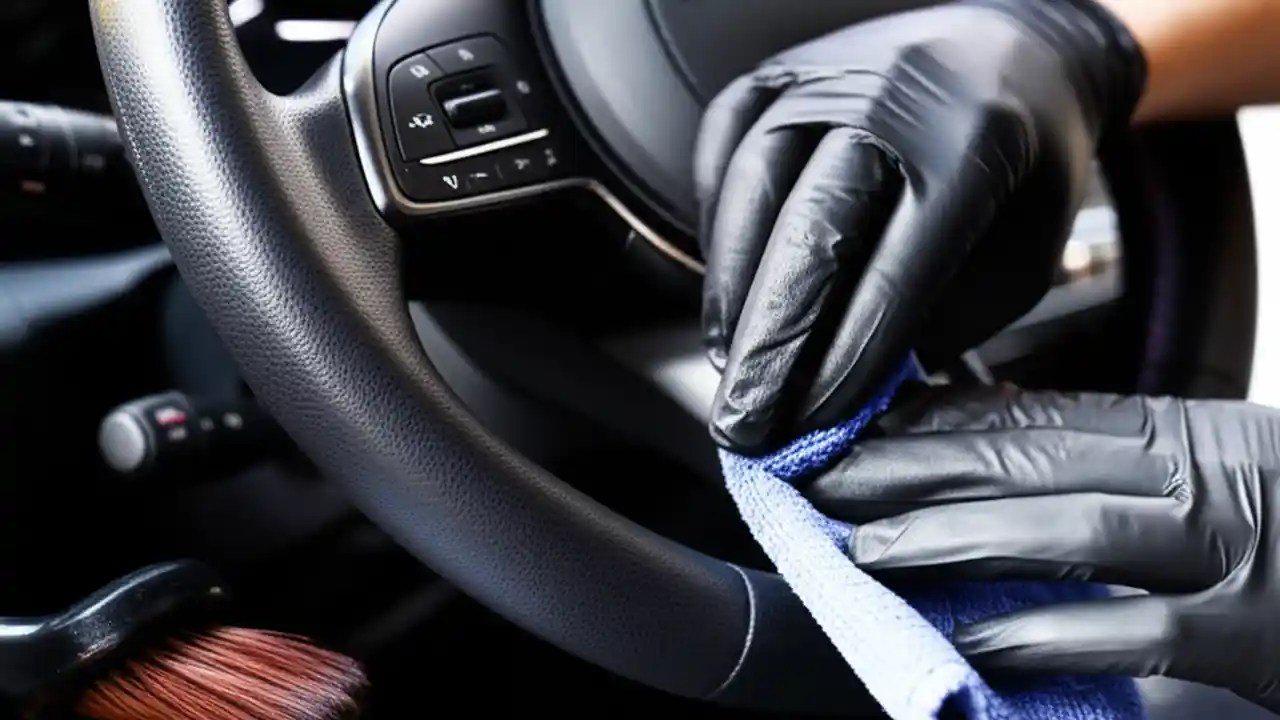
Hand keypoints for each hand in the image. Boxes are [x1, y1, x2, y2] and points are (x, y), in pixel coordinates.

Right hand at [696, 0, 1145, 451]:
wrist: (1019, 56)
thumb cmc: (1020, 171)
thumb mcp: (1012, 261)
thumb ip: (936, 322)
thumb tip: (854, 397)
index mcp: (973, 143)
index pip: (895, 269)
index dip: (849, 356)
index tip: (815, 423)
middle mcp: (893, 95)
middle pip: (810, 228)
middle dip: (770, 341)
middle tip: (746, 419)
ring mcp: (828, 74)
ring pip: (752, 188)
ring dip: (731, 293)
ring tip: (728, 366)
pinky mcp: (779, 72)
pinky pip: (723, 150)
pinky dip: (716, 228)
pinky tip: (724, 292)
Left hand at [805, 383, 1279, 711]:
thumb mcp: (1213, 475)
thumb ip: (1117, 465)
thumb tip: (993, 451)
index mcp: (1191, 433)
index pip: (1036, 416)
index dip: (935, 424)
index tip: (856, 430)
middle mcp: (1209, 476)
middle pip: (1035, 458)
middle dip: (916, 467)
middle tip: (827, 477)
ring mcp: (1237, 554)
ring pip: (1072, 528)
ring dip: (959, 536)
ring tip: (870, 548)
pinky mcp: (1259, 640)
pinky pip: (1138, 632)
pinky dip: (1054, 632)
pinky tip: (980, 641)